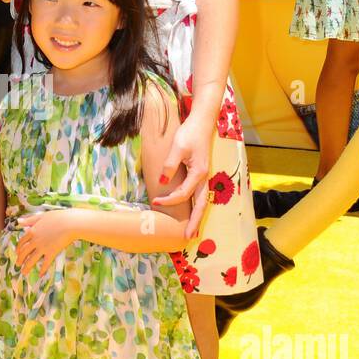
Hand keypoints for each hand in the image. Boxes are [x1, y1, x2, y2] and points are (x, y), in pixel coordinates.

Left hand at [15, 209, 77, 276]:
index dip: (19, 248)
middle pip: (24, 252)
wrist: (70, 223)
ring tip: (24, 272)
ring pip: (31, 260)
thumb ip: (30, 220)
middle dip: (20, 259)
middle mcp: (35, 241)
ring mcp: (43, 247)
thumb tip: (19, 222)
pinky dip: (42, 270)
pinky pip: (45, 263)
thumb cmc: (58, 217)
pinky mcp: (51, 252)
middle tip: (18, 265)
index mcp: (32, 231)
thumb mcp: (41, 216)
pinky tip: (40, 275)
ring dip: (27, 267)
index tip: (17, 253)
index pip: (22, 241)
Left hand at [152, 111, 213, 238]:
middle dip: (195, 222)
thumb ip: (170, 165)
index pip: (183, 193)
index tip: (155, 201)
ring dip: (198, 216)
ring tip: (193, 231)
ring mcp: (204, 176)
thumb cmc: (189, 133)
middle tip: (187, 237)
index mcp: (199, 173)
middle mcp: (204, 177)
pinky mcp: (201, 173)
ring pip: (203, 201)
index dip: (169, 200)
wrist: (202, 122)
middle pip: (201, 205)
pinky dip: (197, 206)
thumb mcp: (178, 147)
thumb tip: (163, 181)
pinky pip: (200, 194)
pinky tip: (192, 212)